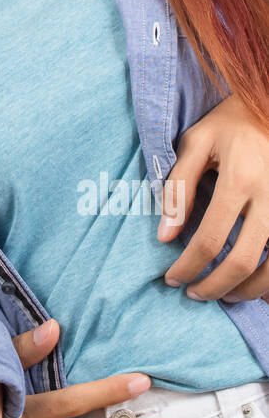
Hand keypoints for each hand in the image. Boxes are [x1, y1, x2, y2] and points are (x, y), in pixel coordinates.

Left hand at [158, 93, 268, 301]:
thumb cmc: (231, 122)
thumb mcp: (197, 143)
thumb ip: (178, 189)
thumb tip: (164, 236)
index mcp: (240, 179)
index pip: (209, 239)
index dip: (188, 266)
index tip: (172, 278)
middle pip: (242, 262)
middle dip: (213, 286)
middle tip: (193, 294)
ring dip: (245, 291)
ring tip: (223, 294)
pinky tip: (253, 284)